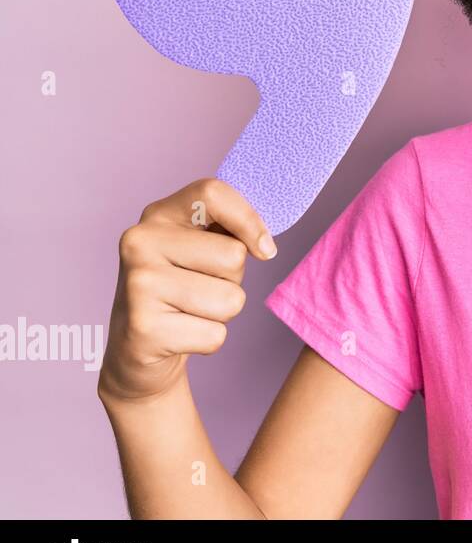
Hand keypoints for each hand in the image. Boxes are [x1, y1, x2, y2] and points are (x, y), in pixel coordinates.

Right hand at [99, 178, 275, 405]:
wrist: (136, 348)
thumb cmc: (183, 289)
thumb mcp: (201, 248)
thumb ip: (230, 229)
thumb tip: (264, 244)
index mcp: (158, 214)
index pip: (212, 194)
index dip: (248, 219)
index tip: (263, 248)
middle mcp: (140, 242)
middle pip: (233, 256)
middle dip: (233, 280)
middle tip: (200, 288)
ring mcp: (138, 284)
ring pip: (230, 299)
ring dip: (222, 314)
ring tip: (190, 311)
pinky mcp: (143, 327)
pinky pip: (215, 335)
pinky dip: (208, 340)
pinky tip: (180, 335)